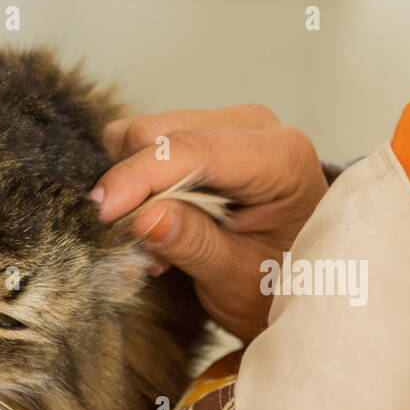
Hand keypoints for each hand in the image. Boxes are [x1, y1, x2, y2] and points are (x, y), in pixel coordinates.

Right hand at [90, 104, 327, 340]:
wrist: (307, 281)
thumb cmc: (279, 284)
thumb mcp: (236, 278)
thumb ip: (193, 244)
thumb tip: (142, 217)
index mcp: (280, 158)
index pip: (192, 150)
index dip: (138, 177)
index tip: (101, 213)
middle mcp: (256, 127)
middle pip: (158, 132)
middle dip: (133, 187)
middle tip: (138, 247)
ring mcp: (232, 125)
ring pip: (146, 134)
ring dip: (136, 187)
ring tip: (157, 240)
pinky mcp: (210, 134)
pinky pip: (151, 143)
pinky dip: (142, 182)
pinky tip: (162, 222)